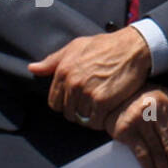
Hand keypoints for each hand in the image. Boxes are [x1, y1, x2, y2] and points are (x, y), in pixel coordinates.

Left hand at [28, 27, 151, 130]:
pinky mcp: (103, 101)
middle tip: (94, 103)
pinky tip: (109, 110)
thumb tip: (32, 68)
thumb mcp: (78, 46)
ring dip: (91, 116)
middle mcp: (73, 83)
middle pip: (68, 112)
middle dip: (79, 110)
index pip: (55, 102)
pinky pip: (96, 121)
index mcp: (64, 71)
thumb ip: (53, 60)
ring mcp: (87, 93)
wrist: (135, 46)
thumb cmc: (107, 45)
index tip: (80, 98)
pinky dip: (102, 120)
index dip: (67, 102)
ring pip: (81, 118)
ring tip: (102, 106)